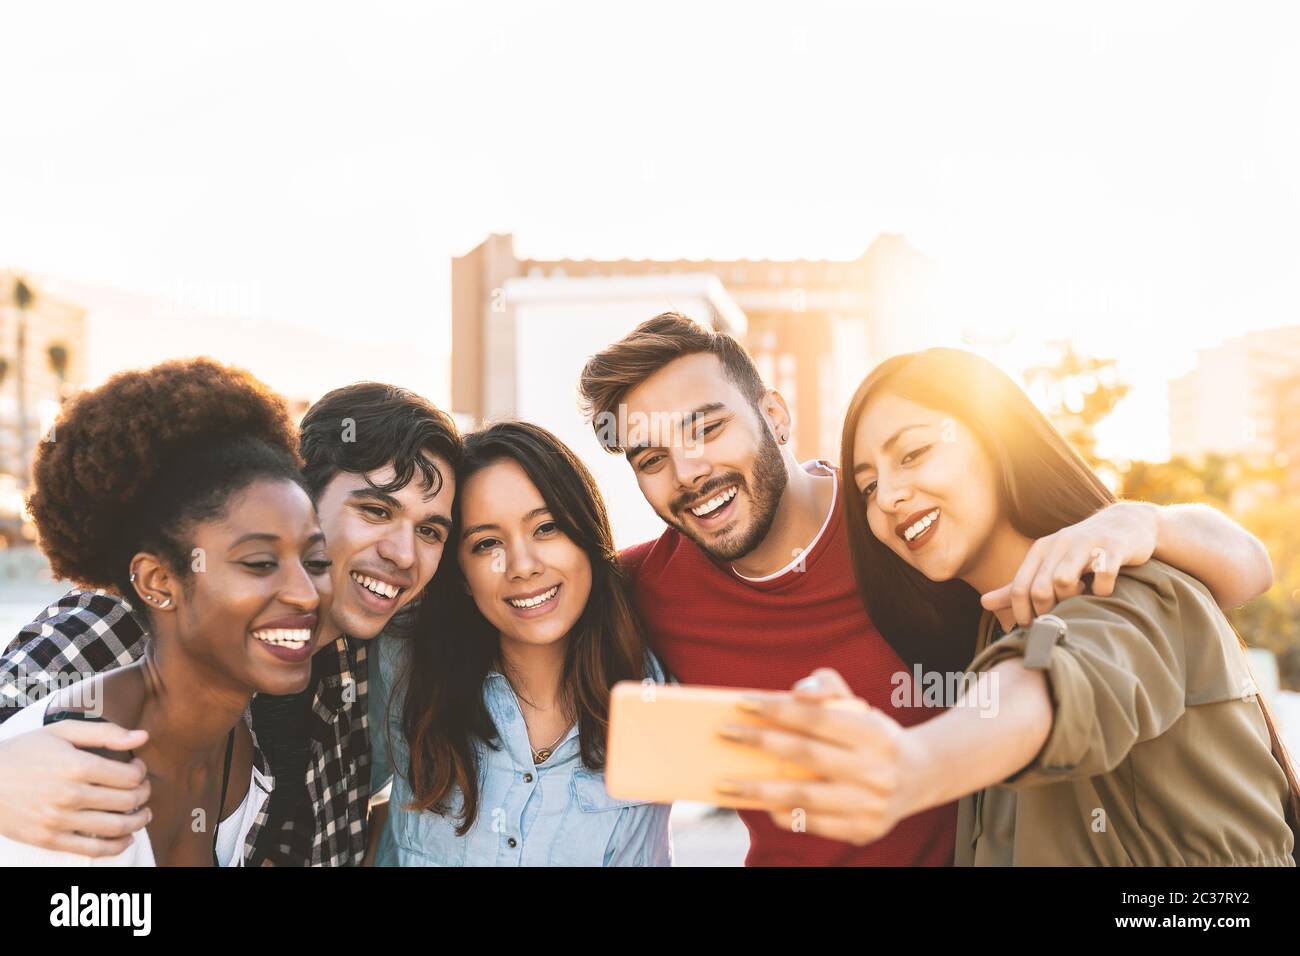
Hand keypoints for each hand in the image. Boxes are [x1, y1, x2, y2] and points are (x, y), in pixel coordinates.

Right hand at [0, 721, 151, 856]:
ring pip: (115, 827)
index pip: (129, 776)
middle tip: (143, 790)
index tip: (137, 768)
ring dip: (138, 822)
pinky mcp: (48, 840)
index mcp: (77, 766)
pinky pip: (92, 850)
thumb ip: (105, 733)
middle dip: (143, 795)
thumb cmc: (25, 752)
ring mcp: (59, 821)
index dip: (141, 772)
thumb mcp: (62, 732)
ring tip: (143, 814)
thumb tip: (143, 737)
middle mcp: (70, 795)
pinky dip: (117, 846)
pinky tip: (126, 837)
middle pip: (127, 801)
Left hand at [713, 669, 929, 845]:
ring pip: (804, 796)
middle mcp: (876, 770)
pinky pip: (813, 824)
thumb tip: (794, 694)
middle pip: (805, 755)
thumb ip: (825, 686)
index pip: (816, 718)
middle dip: (759, 743)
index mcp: (873, 733)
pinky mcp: (864, 830)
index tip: (742, 703)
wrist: (918, 776)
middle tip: (723, 734)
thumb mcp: (858, 705)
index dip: (777, 709)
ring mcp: (870, 804)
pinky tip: (760, 804)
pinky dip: (783, 815)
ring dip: (759, 790)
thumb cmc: (871, 734)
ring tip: (725, 783)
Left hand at [981, 501, 1157, 625]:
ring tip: (1082, 600)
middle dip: (1048, 611)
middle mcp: (1060, 543)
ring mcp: (1086, 543)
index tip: (1035, 628)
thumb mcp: (1048, 564)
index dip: (1023, 615)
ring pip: (1064, 581)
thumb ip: (1017, 586)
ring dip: (1073, 600)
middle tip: (1062, 616)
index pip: (1019, 588)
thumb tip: (983, 604)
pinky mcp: (1114, 547)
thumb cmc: (1081, 551)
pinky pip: (1102, 575)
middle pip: (1040, 589)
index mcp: (1041, 550)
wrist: (1126, 523)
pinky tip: (1103, 591)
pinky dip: (1102, 590)